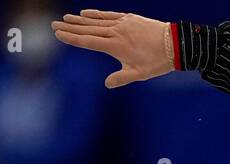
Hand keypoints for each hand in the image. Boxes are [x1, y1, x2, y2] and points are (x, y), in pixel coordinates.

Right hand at [51, 9, 172, 87]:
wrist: (175, 44)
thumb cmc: (157, 62)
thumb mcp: (139, 74)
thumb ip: (121, 78)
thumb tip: (107, 84)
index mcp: (115, 46)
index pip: (88, 42)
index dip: (72, 38)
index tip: (58, 35)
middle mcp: (116, 32)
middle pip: (88, 29)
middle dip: (70, 27)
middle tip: (54, 25)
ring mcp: (122, 23)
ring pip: (96, 21)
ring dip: (80, 19)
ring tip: (66, 18)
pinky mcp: (129, 18)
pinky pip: (109, 15)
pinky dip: (96, 14)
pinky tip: (86, 13)